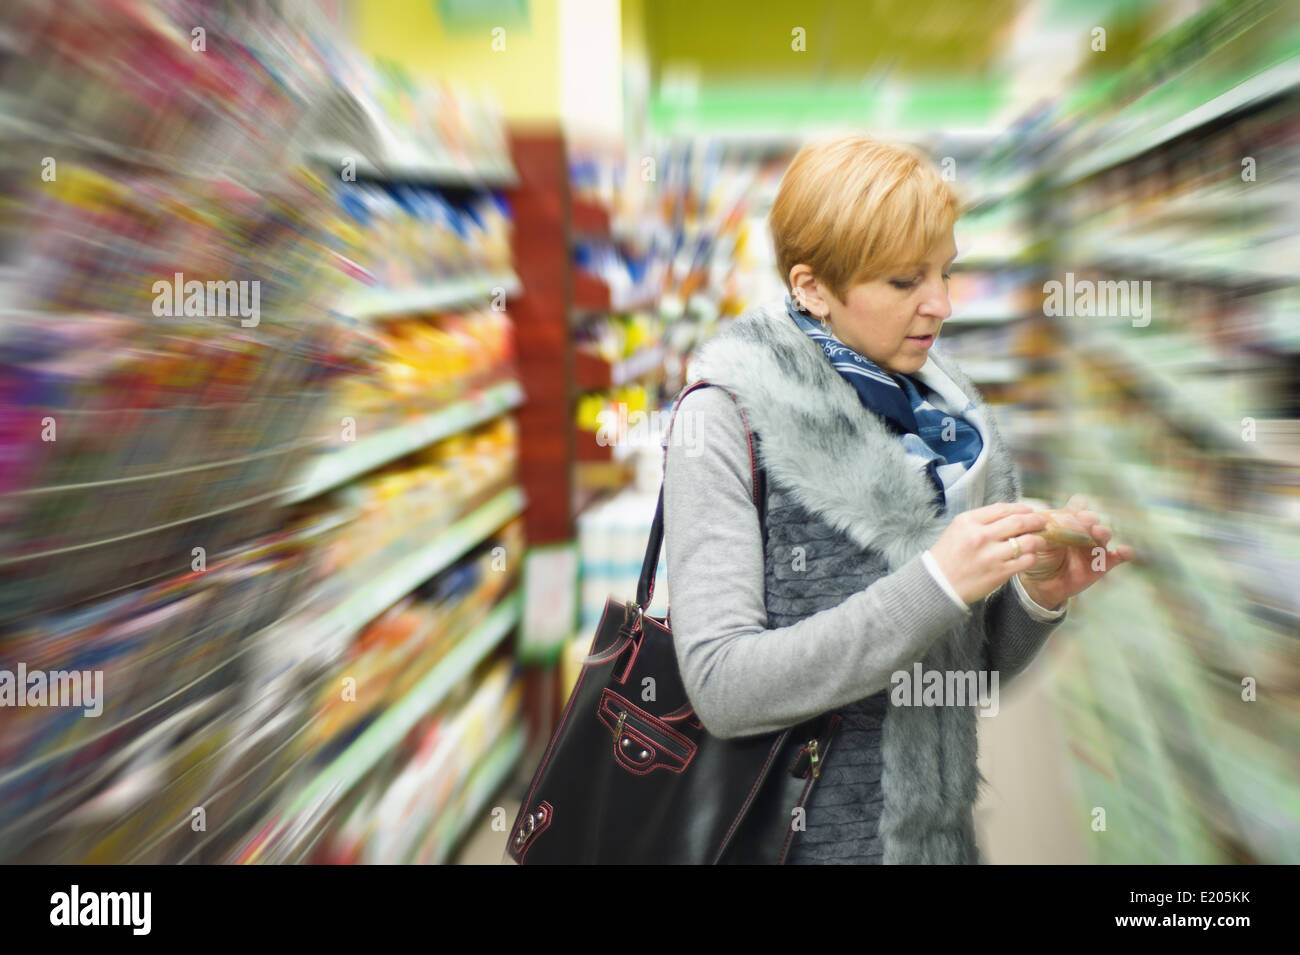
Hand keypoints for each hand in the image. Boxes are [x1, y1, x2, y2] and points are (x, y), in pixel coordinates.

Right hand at [928, 502, 1050, 605]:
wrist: (938, 584)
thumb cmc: (948, 555)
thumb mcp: (958, 529)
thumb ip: (982, 520)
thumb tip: (1010, 513)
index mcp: (969, 521)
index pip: (1003, 509)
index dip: (1021, 508)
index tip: (1029, 511)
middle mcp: (980, 536)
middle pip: (1019, 522)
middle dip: (1036, 521)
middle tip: (1042, 523)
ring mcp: (991, 555)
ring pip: (1027, 542)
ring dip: (1039, 540)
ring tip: (1040, 540)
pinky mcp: (999, 572)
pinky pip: (1026, 561)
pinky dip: (1032, 556)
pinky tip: (1029, 556)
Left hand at [1016, 494, 1135, 609]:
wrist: (1041, 585)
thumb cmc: (1037, 559)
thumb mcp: (1036, 544)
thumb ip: (1042, 533)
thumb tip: (1041, 520)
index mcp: (1066, 523)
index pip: (1075, 511)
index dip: (1076, 510)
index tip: (1075, 512)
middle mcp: (1082, 532)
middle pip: (1091, 520)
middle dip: (1089, 519)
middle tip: (1084, 520)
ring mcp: (1094, 547)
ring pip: (1103, 535)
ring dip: (1102, 532)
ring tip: (1097, 532)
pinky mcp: (1103, 563)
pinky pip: (1118, 557)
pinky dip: (1124, 553)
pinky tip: (1124, 551)